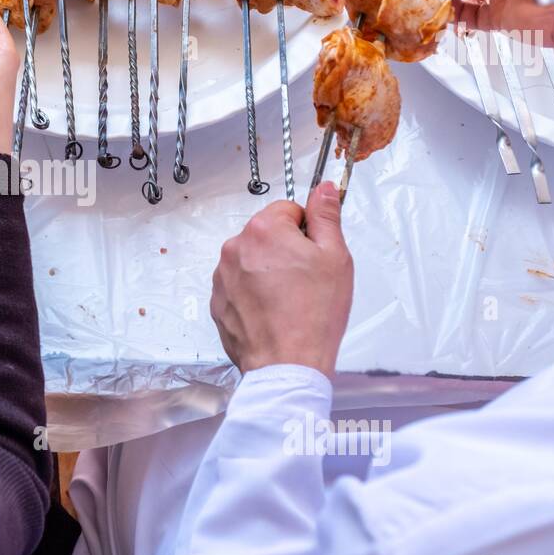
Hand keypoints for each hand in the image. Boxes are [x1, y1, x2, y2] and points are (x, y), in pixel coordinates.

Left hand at [210, 182, 352, 377]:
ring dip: (269, 272)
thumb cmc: (312, 315)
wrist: (287, 365)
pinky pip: (239, 286)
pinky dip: (255, 294)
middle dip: (286, 250)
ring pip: (252, 261)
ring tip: (290, 300)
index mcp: (263, 230)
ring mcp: (222, 277)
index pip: (288, 210)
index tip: (314, 252)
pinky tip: (274, 312)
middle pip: (267, 235)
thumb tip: (324, 189)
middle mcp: (235, 248)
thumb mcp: (335, 256)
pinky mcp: (218, 302)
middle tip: (306, 279)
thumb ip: (326, 216)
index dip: (306, 230)